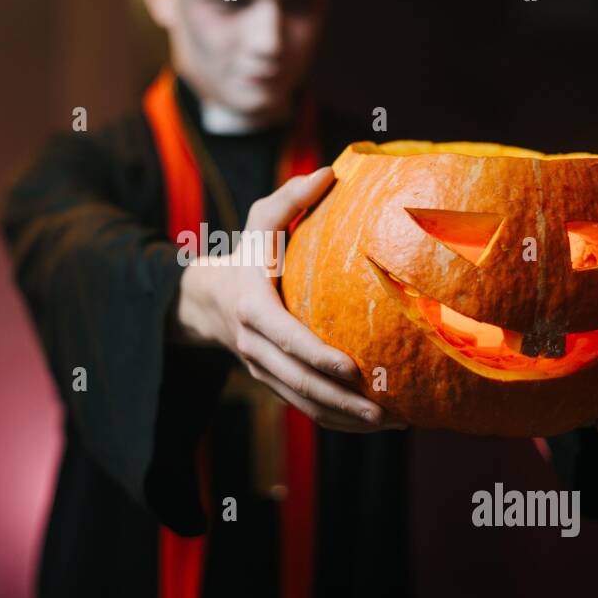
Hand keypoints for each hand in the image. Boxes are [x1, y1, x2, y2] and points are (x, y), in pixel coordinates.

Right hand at [174, 166, 406, 432]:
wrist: (207, 300)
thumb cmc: (245, 255)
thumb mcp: (257, 221)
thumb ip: (289, 198)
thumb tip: (329, 172)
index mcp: (253, 307)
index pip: (286, 338)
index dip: (317, 356)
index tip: (351, 368)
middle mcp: (255, 345)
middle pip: (299, 382)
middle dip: (342, 400)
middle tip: (384, 412)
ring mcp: (262, 369)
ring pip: (304, 403)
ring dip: (346, 419)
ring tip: (390, 424)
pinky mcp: (271, 383)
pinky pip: (304, 408)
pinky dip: (336, 421)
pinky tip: (371, 425)